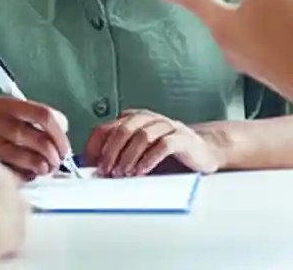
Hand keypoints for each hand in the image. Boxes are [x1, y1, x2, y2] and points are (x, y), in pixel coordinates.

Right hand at [0, 96, 71, 180]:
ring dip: (42, 166)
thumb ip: (34, 120)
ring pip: (26, 156)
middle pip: (36, 137)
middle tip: (58, 162)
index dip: (59, 132)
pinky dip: (25, 175)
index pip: (42, 114)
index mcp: (3, 104)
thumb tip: (63, 130)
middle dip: (54, 153)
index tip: (64, 146)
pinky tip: (27, 174)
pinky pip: (12, 171)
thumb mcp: (6, 116)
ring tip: (45, 169)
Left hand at [83, 109, 224, 176]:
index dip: (95, 147)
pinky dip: (149, 158)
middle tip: (106, 171)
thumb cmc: (168, 156)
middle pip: (123, 129)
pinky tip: (142, 171)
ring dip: (129, 156)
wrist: (204, 152)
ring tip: (123, 174)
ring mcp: (168, 126)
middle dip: (111, 152)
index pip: (107, 127)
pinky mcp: (183, 138)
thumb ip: (121, 156)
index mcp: (134, 120)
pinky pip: (163, 144)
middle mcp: (150, 119)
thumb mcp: (139, 154)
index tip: (89, 166)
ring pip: (142, 135)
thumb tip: (96, 172)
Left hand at [159, 0, 292, 117]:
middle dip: (224, 4)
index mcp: (223, 25)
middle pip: (221, 19)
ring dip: (251, 17)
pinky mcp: (273, 74)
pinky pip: (262, 45)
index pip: (197, 1)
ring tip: (271, 6)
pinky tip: (288, 29)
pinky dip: (269, 31)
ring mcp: (252, 65)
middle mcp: (231, 48)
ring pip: (243, 32)